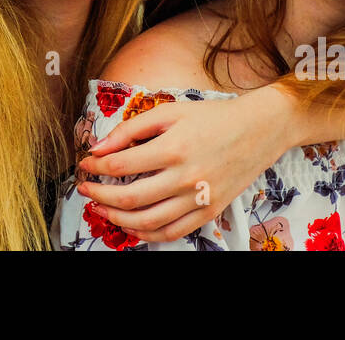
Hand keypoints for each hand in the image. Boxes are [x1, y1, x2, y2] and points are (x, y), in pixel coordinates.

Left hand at [75, 87, 296, 241]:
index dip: (96, 167)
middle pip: (129, 198)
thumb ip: (131, 129)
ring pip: (147, 221)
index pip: (120, 165)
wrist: (259, 130)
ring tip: (101, 210)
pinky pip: (171, 233)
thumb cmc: (212, 117)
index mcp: (173, 148)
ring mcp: (198, 199)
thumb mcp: (170, 111)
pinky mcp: (209, 213)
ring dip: (117, 219)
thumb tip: (99, 148)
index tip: (85, 164)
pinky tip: (130, 226)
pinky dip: (146, 234)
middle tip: (85, 189)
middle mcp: (185, 178)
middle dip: (99, 196)